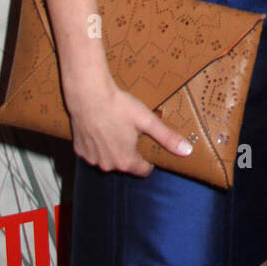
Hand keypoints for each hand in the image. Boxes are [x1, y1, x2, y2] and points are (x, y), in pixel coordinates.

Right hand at [68, 79, 192, 176]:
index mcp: (126, 161)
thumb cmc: (118, 106)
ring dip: (113, 148)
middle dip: (130, 151)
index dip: (149, 159)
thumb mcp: (147, 120)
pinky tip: (101, 128)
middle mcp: (107, 165)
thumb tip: (187, 151)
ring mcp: (92, 159)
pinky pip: (93, 152)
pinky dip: (98, 144)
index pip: (143, 170)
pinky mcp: (79, 150)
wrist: (88, 95)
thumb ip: (167, 138)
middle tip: (132, 131)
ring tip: (116, 128)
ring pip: (108, 158)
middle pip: (125, 163)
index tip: (149, 146)